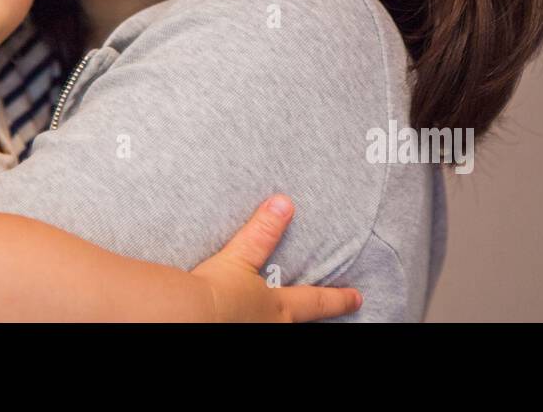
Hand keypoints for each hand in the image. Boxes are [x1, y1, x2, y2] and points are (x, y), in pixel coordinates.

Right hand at [191, 195, 362, 321]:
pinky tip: (233, 319)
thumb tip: (284, 202)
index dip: (339, 298)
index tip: (358, 297)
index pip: (316, 301)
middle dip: (313, 319)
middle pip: (300, 325)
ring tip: (270, 315)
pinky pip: (247, 331)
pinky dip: (247, 322)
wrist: (184, 317)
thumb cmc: (215, 291)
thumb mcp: (238, 257)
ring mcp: (253, 335)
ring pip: (278, 331)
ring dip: (280, 322)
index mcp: (278, 308)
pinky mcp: (233, 340)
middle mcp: (271, 328)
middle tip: (324, 317)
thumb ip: (262, 233)